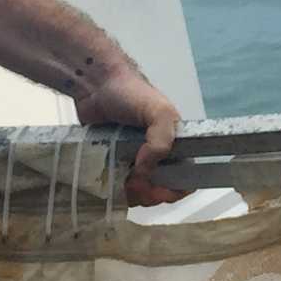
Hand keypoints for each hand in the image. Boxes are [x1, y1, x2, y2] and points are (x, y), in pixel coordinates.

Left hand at [75, 62, 182, 206]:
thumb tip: (147, 171)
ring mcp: (133, 160)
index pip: (185, 175)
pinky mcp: (112, 163)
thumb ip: (162, 140)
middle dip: (151, 194)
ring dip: (133, 195)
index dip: (176, 187)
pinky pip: (117, 187)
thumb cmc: (130, 92)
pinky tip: (110, 185)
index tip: (160, 189)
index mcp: (173, 142)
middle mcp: (156, 154)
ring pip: (140, 192)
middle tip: (136, 185)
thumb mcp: (158, 112)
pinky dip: (116, 191)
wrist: (94, 85)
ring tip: (122, 185)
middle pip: (161, 188)